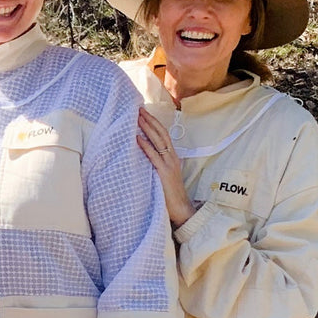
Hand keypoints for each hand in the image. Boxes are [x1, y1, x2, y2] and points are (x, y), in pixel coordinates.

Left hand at [137, 106, 195, 227]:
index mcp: (172, 156)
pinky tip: (137, 138)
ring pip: (158, 141)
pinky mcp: (164, 173)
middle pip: (161, 133)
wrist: (181, 209)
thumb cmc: (169, 193)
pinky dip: (145, 146)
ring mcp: (169, 164)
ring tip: (137, 118)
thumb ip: (157, 163)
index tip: (143, 113)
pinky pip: (154, 156)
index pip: (163, 135)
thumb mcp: (163, 174)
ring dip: (147, 128)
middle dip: (149, 120)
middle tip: (138, 109)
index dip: (154, 123)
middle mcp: (172, 157)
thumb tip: (143, 153)